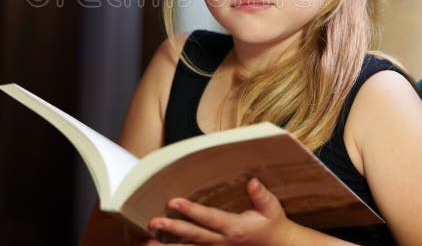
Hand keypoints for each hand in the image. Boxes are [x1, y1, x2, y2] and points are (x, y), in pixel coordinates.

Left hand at [143, 178, 293, 245]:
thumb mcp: (272, 209)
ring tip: (148, 242)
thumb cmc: (273, 225)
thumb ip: (261, 196)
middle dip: (172, 228)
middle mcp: (223, 242)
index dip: (191, 210)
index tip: (173, 202)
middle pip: (193, 235)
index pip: (209, 218)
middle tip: (153, 222)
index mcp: (235, 229)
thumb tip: (252, 182)